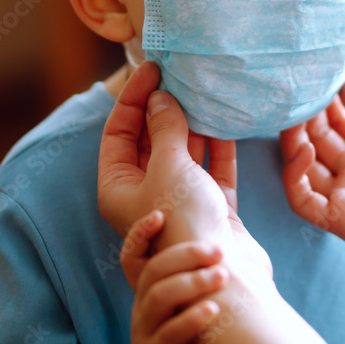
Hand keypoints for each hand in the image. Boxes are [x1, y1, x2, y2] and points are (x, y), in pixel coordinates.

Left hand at [98, 61, 236, 240]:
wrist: (221, 273)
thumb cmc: (183, 221)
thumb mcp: (167, 167)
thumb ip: (165, 129)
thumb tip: (161, 99)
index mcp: (117, 188)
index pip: (118, 132)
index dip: (134, 98)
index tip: (154, 69)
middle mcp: (145, 194)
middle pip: (150, 140)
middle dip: (164, 108)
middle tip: (180, 77)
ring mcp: (180, 201)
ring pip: (185, 153)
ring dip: (194, 124)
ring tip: (204, 92)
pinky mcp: (213, 207)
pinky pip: (213, 167)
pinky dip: (219, 145)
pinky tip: (227, 120)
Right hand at [120, 210, 226, 343]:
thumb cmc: (189, 335)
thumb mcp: (188, 302)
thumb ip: (198, 273)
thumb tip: (228, 237)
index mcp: (149, 290)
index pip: (131, 257)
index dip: (139, 234)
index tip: (161, 214)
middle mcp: (142, 307)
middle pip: (152, 271)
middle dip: (184, 254)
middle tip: (217, 250)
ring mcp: (145, 331)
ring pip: (158, 299)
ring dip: (191, 283)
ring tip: (221, 276)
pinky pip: (167, 335)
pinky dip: (190, 320)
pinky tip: (213, 309)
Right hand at [279, 75, 344, 272]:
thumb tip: (340, 75)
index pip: (337, 119)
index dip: (324, 98)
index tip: (311, 73)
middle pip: (318, 139)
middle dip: (305, 114)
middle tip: (295, 89)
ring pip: (304, 166)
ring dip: (294, 140)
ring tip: (291, 113)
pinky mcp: (340, 220)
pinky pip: (303, 200)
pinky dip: (295, 175)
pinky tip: (305, 150)